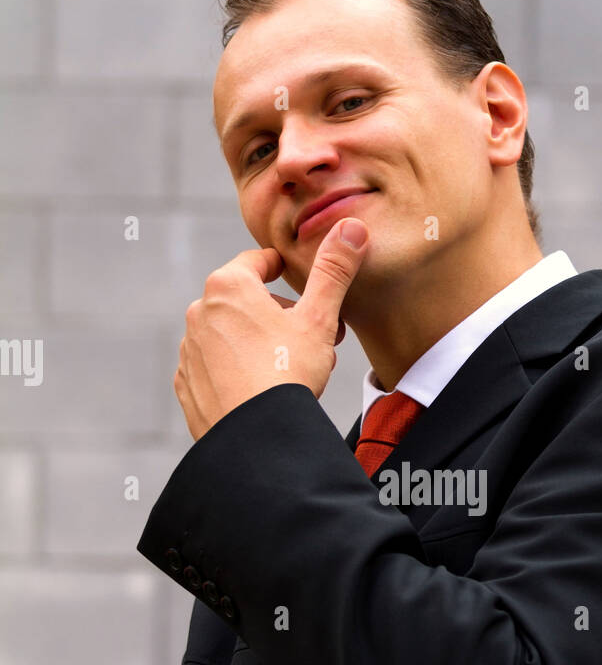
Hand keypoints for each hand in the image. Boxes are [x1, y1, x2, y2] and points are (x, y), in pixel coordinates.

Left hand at [174, 218, 368, 440]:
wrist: (256, 437)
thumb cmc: (288, 374)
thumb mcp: (319, 318)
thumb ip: (333, 271)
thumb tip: (351, 227)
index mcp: (228, 286)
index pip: (257, 262)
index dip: (282, 270)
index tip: (296, 283)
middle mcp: (199, 312)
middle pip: (243, 300)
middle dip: (274, 313)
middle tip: (308, 336)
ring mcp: (189, 350)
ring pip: (228, 335)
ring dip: (254, 342)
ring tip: (286, 368)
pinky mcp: (186, 384)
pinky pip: (213, 367)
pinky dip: (233, 371)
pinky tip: (258, 388)